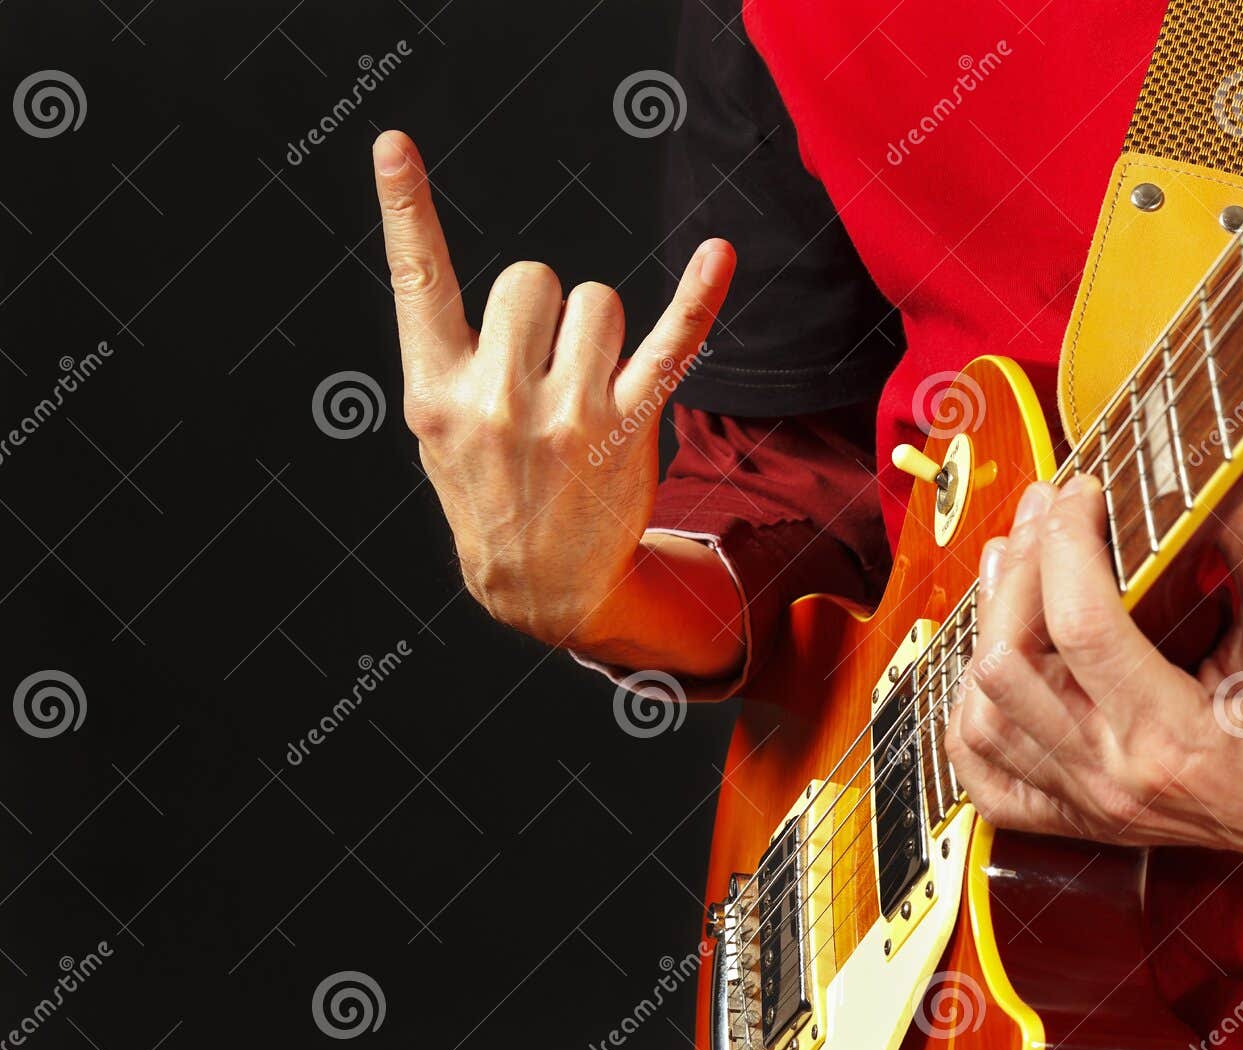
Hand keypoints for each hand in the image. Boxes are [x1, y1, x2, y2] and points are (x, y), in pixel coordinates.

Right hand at [374, 131, 742, 674]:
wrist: (539, 583)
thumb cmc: (489, 488)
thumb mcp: (439, 431)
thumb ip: (451, 354)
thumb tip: (488, 265)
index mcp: (436, 392)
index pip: (416, 284)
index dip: (404, 209)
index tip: (394, 143)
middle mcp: (497, 401)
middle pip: (531, 276)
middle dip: (544, 306)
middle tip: (542, 366)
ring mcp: (566, 416)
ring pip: (596, 300)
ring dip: (598, 329)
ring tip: (583, 388)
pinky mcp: (626, 427)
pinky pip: (671, 342)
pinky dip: (699, 295)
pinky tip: (719, 255)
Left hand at [945, 474, 1242, 870]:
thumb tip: (1202, 453)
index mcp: (1178, 740)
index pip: (1080, 625)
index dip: (1066, 541)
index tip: (1081, 489)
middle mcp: (1119, 781)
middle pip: (1011, 663)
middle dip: (1020, 567)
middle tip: (1046, 507)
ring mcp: (1094, 806)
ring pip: (981, 718)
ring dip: (986, 630)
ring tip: (1011, 561)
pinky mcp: (1085, 818)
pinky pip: (990, 780)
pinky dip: (973, 719)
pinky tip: (990, 661)